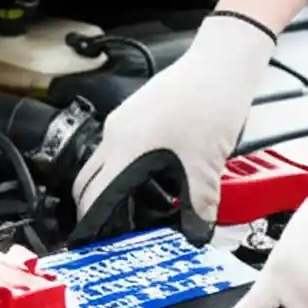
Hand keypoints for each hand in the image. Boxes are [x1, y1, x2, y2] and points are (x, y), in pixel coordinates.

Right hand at [71, 13, 275, 230]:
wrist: (222, 62)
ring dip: (109, 190)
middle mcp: (116, 134)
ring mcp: (123, 122)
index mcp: (125, 150)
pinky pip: (117, 150)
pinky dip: (123, 171)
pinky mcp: (136, 114)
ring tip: (130, 213)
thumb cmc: (211, 102)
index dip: (90, 225)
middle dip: (90, 210)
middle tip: (104, 235)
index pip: (94, 198)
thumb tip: (198, 234)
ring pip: (102, 165)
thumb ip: (199, 205)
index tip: (88, 245)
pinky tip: (149, 181)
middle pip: (86, 182)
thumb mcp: (207, 165)